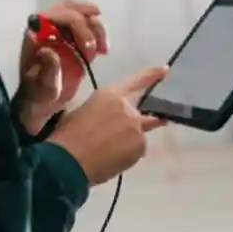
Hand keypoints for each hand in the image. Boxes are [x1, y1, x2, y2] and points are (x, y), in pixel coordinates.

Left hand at [14, 0, 109, 132]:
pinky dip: (99, 34)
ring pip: (82, 14)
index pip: (54, 15)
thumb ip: (48, 70)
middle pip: (70, 9)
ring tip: (101, 50)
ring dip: (96, 28)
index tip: (87, 40)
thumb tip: (48, 50)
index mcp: (35, 34)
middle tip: (95, 48)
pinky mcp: (73, 38)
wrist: (43, 102)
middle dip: (87, 25)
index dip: (72, 20)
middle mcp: (47, 26)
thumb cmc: (39, 94)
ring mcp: (61, 30)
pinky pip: (89, 26)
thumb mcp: (43, 87)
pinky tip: (103, 50)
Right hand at [46, 65, 168, 185]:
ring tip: (107, 152)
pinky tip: (111, 160)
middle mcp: (128, 107)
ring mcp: (137, 127)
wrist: (70, 161)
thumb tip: (107, 119)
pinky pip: (137, 149)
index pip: (136, 81)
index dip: (152, 75)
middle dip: (141, 121)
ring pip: (139, 133)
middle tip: (129, 131)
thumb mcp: (81, 112)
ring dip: (128, 140)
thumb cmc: (68, 135)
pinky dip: (128, 154)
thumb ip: (102, 111)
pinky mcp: (140, 146)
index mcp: (110, 94)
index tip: (165, 70)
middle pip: (143, 111)